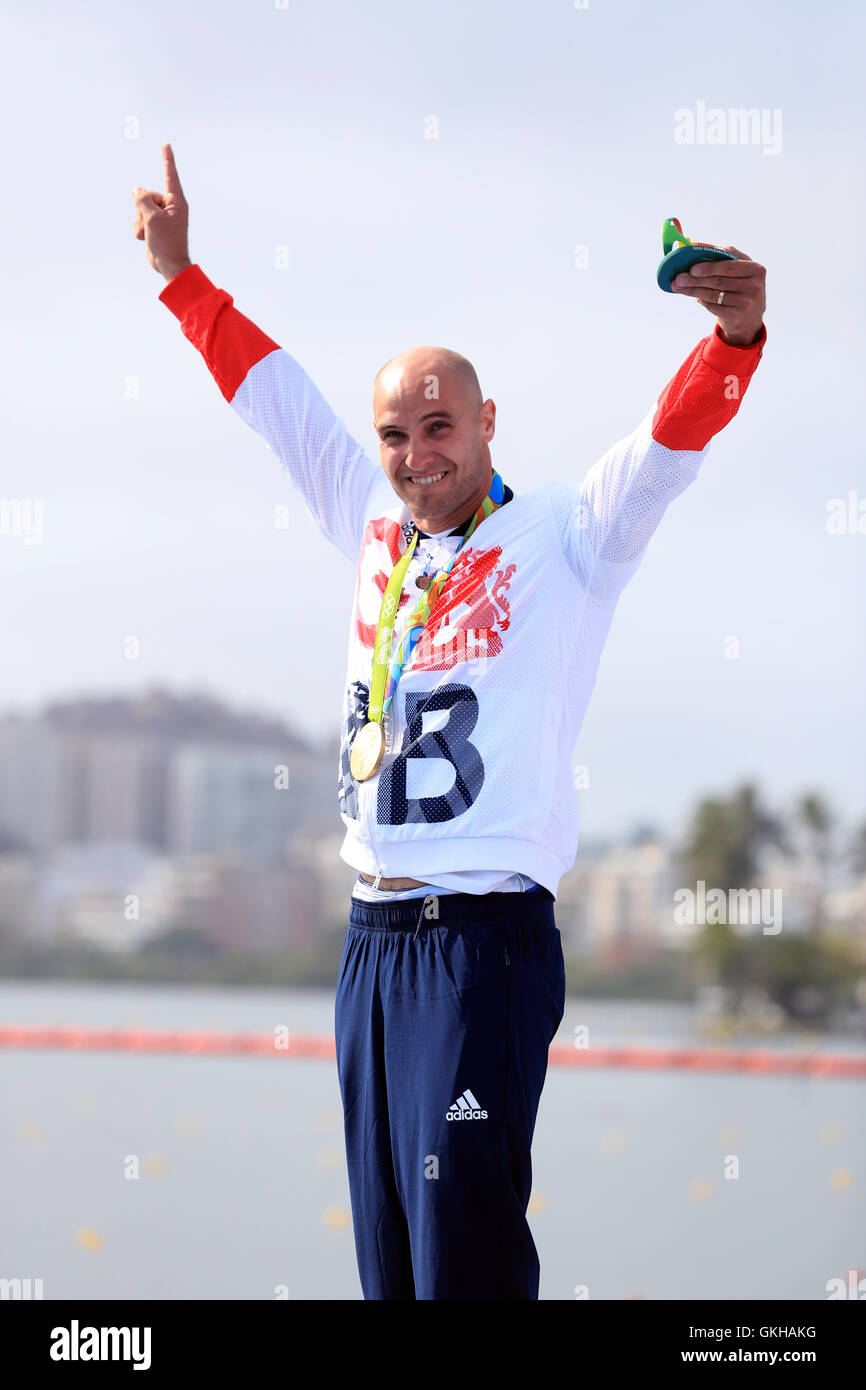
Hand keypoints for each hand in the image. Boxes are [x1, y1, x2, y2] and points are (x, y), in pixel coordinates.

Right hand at [132, 142, 190, 281]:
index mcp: (176, 201)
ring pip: (140, 207)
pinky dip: (139, 229)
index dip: (167, 159)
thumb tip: (136, 189)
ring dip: (140, 221)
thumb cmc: (167, 243)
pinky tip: (147, 238)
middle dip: (143, 209)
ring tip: (151, 233)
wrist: (168, 265)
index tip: (166, 144)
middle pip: (147, 195)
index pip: (170, 175)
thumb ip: (142, 200)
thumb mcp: (152, 218)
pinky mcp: (154, 225)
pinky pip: (139, 219)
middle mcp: (170, 206)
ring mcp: (161, 215)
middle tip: (153, 224)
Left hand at [671, 246, 765, 345]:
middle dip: (696, 279)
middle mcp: (754, 286)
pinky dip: (701, 300)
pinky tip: (692, 295)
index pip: (729, 266)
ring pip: (713, 294)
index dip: (710, 267)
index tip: (692, 268)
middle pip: (719, 281)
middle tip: (679, 278)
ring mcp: (746, 302)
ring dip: (693, 290)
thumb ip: (727, 257)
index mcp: (756, 269)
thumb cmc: (742, 288)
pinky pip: (713, 307)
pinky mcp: (737, 316)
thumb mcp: (743, 271)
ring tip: (678, 286)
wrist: (750, 318)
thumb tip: (700, 247)